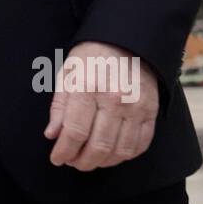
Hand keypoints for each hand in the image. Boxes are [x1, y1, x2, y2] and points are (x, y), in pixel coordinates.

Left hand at [43, 40, 157, 170]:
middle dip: (82, 161)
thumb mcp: (67, 74)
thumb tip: (52, 135)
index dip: (64, 152)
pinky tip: (112, 153)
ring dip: (103, 162)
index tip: (57, 158)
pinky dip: (124, 155)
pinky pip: (139, 145)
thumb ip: (59, 107)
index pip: (75, 133)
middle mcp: (114, 99)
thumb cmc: (91, 57)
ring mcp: (136, 107)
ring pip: (120, 151)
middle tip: (73, 161)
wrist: (126, 41)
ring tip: (90, 159)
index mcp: (88, 88)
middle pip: (98, 146)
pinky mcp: (151, 112)